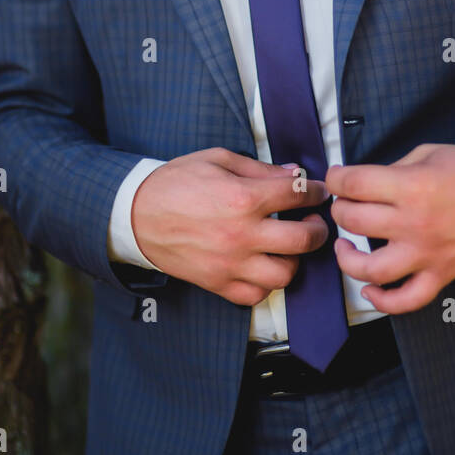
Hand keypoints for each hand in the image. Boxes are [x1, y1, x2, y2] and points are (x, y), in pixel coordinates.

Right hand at [130, 147, 329, 304]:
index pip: (298, 195)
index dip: (315, 191)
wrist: (136, 214)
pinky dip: (265, 284)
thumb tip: (293, 174)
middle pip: (303, 239)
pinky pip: (255, 295)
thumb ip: (259, 169)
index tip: (316, 191)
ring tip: (289, 247)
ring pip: (285, 274)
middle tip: (314, 222)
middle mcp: (241, 234)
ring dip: (294, 260)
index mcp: (243, 197)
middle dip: (318, 229)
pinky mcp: (217, 283)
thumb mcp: (217, 160)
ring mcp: (230, 262)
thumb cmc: (175, 183)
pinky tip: (263, 266)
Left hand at [325, 143, 454, 314]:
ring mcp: (427, 253)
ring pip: (370, 269)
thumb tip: (366, 184)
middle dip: (341, 208)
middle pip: (353, 221)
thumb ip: (394, 170)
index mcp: (411, 186)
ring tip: (345, 246)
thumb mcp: (428, 154)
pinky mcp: (441, 273)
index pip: (353, 184)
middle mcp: (414, 223)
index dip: (336, 179)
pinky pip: (406, 300)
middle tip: (346, 203)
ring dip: (348, 258)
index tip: (337, 178)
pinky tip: (370, 289)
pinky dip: (383, 301)